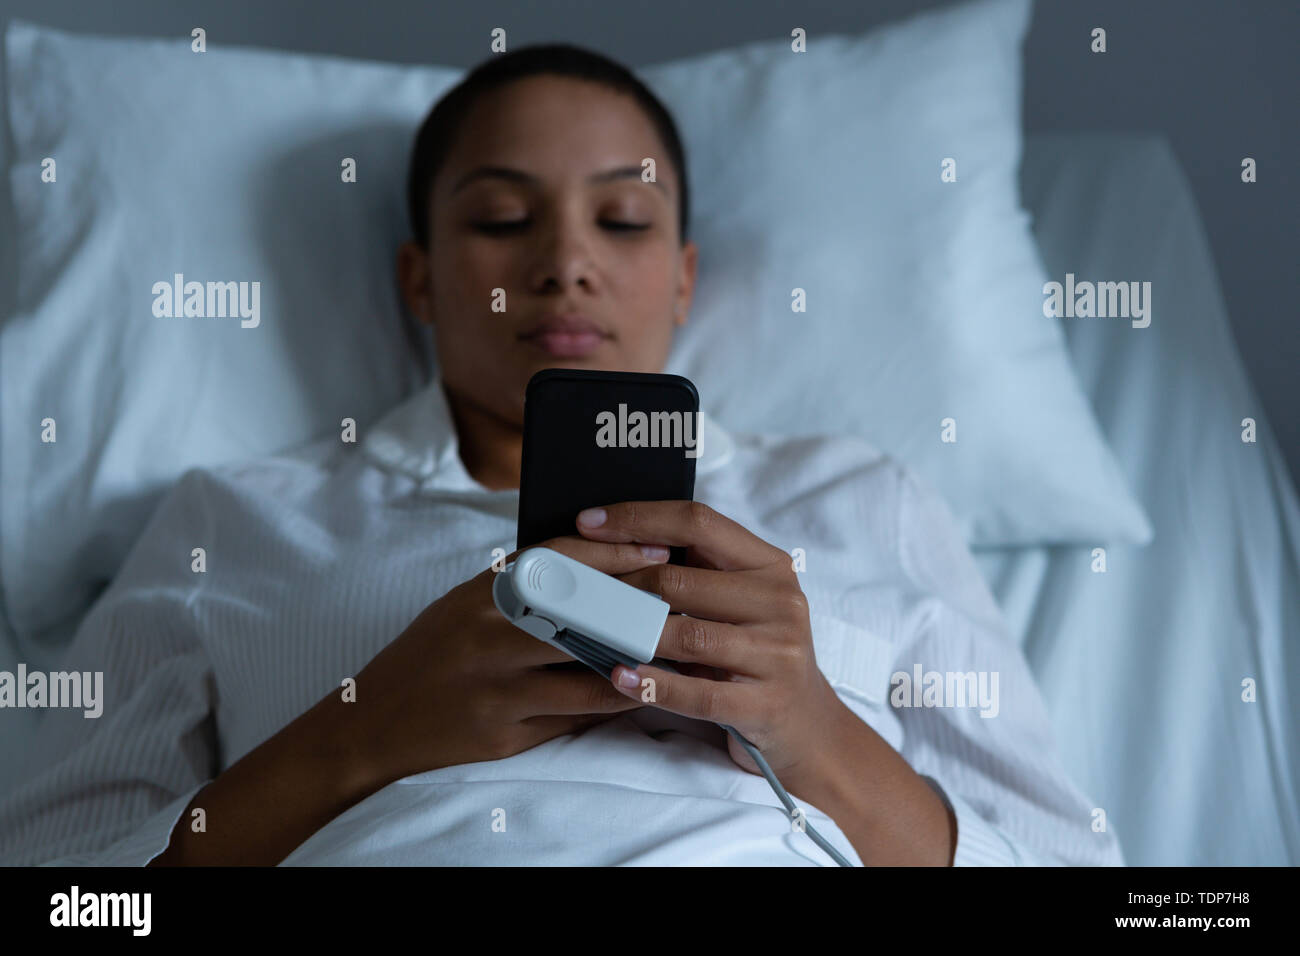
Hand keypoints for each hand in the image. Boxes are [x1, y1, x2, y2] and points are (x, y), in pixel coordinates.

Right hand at [346, 535, 665, 790]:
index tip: (660, 547)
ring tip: (678, 646)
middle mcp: (488, 634)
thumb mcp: (465, 604)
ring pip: (589, 669)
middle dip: (640, 603)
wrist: (375, 722)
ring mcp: (497, 686)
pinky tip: (643, 689)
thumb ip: (520, 586)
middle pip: (583, 611)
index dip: (614, 550)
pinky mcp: (505, 731)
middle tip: (685, 596)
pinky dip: (614, 700)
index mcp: (481, 594)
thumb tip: (596, 564)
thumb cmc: (433, 653)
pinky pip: (576, 715)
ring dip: (638, 658)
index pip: (558, 558)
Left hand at [574, 500, 850, 794]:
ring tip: (588, 634)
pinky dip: (652, 685)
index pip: (697, 522)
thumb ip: (696, 570)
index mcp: (770, 564)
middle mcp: (781, 601)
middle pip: (681, 580)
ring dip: (629, 636)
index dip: (638, 518)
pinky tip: (620, 677)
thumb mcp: (740, 600)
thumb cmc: (757, 653)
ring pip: (686, 636)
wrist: (808, 724)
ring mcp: (778, 654)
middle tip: (576, 593)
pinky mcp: (766, 704)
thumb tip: (614, 542)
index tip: (588, 523)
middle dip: (620, 586)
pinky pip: (697, 694)